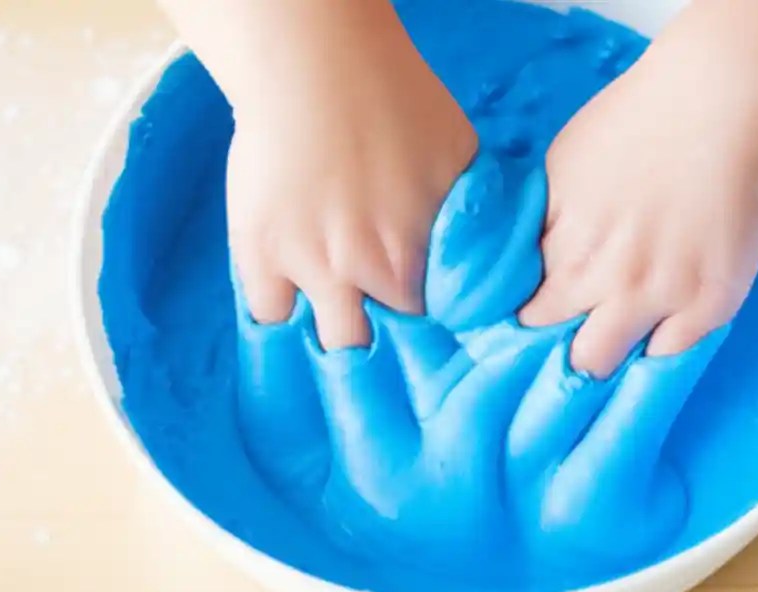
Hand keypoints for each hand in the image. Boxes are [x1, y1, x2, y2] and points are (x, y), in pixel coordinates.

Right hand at [222, 2, 476, 349]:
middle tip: (390, 346)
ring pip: (328, 347)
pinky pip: (269, 319)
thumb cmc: (397, 100)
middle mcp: (369, 277)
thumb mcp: (462, 157)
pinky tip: (294, 308)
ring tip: (343, 334)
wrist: (315, 68)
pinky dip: (282, 318)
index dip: (437, 341)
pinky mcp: (260, 255)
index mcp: (423, 261)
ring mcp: (310, 270)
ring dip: (338, 344)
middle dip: (391, 356)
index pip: (438, 333)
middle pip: (386, 354)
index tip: (433, 342)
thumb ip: (476, 219)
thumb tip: (497, 254)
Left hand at [518, 40, 757, 377]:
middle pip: (567, 357)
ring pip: (612, 364)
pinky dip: (658, 348)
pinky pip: (672, 355)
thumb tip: (519, 272)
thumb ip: (542, 231)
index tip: (531, 333)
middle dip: (560, 358)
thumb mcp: (561, 172)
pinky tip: (652, 332)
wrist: (717, 105)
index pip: (528, 320)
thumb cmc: (632, 125)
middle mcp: (609, 282)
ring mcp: (663, 296)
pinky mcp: (712, 301)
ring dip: (605, 360)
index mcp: (565, 251)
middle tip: (569, 348)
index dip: (528, 329)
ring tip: (609, 347)